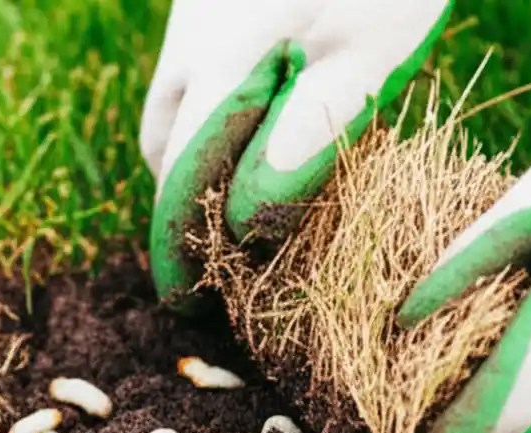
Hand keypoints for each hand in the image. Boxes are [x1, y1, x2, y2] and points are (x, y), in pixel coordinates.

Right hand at [140, 0, 451, 305]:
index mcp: (220, 60)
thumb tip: (249, 223)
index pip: (180, 178)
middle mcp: (189, 38)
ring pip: (174, 109)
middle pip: (163, 147)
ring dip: (195, 165)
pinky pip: (197, 76)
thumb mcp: (368, 57)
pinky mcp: (214, 1)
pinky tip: (262, 137)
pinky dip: (213, 121)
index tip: (193, 304)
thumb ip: (308, 141)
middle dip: (183, 211)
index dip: (181, 248)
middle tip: (224, 263)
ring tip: (241, 212)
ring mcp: (195, 13)